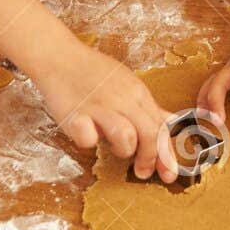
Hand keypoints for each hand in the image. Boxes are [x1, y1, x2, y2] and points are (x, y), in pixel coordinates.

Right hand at [34, 44, 176, 180]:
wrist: (59, 57)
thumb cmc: (92, 72)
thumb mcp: (128, 84)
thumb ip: (148, 108)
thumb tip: (170, 122)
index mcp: (137, 93)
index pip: (161, 127)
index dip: (167, 153)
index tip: (168, 173)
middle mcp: (122, 99)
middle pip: (150, 134)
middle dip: (149, 158)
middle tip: (142, 172)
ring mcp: (98, 106)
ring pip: (126, 136)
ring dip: (122, 149)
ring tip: (111, 145)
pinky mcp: (74, 114)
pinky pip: (87, 137)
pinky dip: (88, 141)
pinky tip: (86, 134)